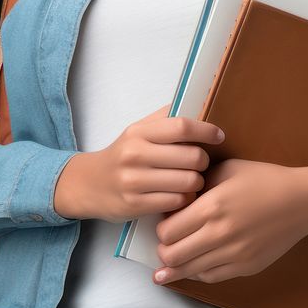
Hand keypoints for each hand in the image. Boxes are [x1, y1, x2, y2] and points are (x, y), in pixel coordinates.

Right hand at [54, 104, 224, 221]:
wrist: (89, 183)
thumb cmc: (122, 154)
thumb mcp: (138, 130)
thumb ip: (165, 118)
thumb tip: (197, 102)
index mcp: (139, 132)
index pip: (182, 127)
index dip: (206, 131)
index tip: (218, 136)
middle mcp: (135, 155)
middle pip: (191, 156)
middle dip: (203, 161)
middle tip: (201, 163)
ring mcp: (134, 181)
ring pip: (187, 181)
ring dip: (196, 182)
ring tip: (191, 179)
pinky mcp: (135, 205)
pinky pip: (176, 201)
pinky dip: (185, 199)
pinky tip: (180, 194)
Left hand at [153, 158, 307, 285]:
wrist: (300, 201)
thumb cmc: (262, 179)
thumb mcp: (226, 169)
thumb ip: (198, 186)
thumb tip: (176, 202)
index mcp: (213, 206)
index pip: (168, 231)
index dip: (161, 229)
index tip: (164, 223)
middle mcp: (221, 234)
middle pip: (173, 255)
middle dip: (164, 251)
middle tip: (164, 244)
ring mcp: (234, 254)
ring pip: (190, 271)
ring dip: (177, 267)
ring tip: (167, 266)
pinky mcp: (246, 267)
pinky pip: (211, 277)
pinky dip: (197, 273)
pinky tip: (192, 267)